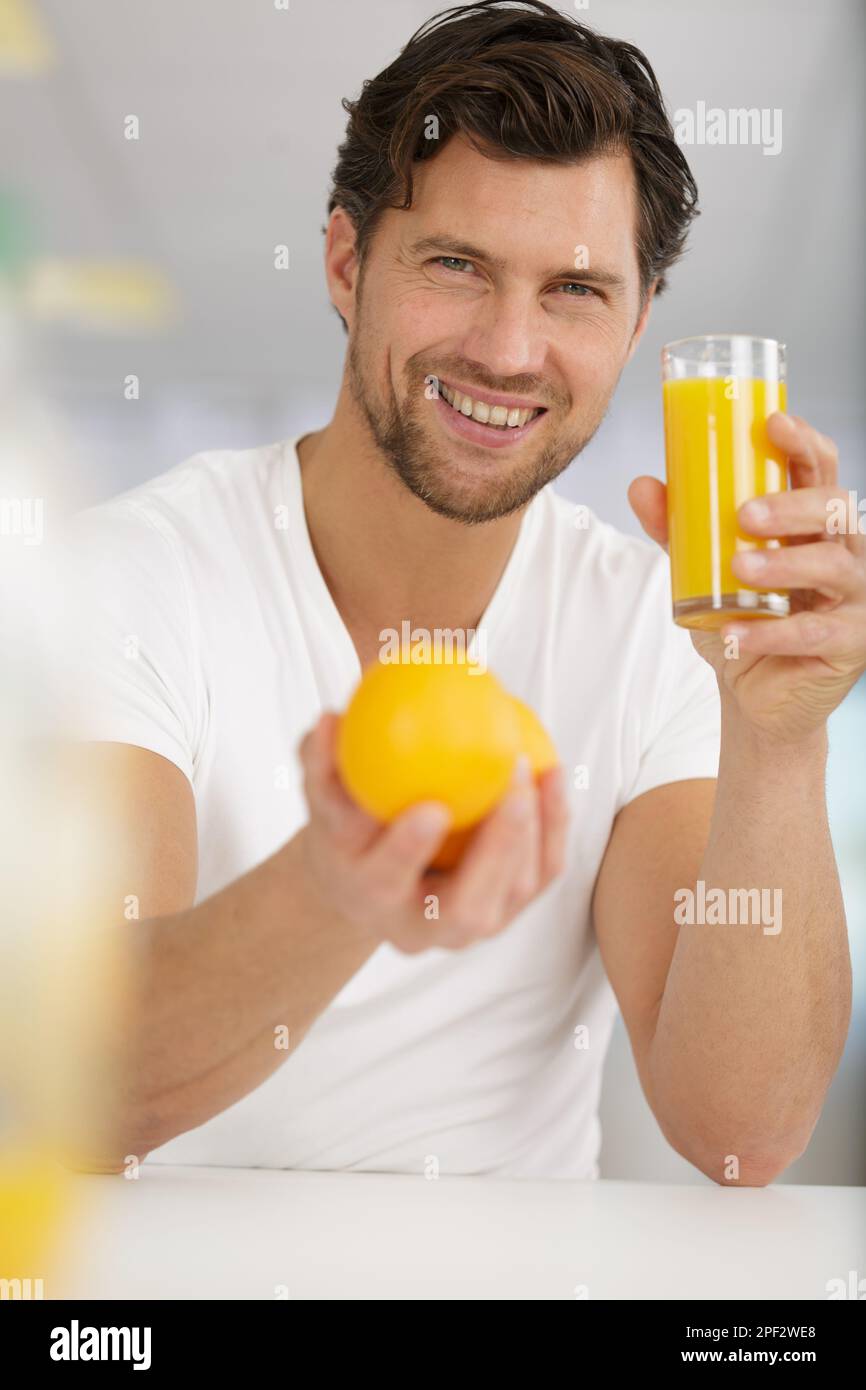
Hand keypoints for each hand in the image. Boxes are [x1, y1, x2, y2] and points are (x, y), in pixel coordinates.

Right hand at [295, 712, 568, 953]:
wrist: (364, 881)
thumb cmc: (345, 820)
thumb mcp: (322, 792)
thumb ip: (321, 758)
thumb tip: (331, 719)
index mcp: (365, 894)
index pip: (383, 874)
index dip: (408, 850)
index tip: (433, 809)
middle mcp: (415, 927)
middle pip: (462, 910)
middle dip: (494, 855)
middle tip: (511, 791)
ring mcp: (463, 929)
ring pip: (509, 896)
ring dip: (529, 837)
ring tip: (535, 771)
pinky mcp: (502, 912)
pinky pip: (537, 875)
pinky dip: (551, 828)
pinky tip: (552, 772)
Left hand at [629, 412, 865, 744]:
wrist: (754, 695)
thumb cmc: (741, 619)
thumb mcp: (702, 570)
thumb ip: (678, 530)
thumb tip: (643, 485)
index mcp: (814, 524)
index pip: (820, 469)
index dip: (803, 441)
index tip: (772, 422)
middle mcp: (845, 552)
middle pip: (837, 509)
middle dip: (793, 504)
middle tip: (744, 513)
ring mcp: (855, 598)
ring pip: (835, 565)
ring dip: (786, 563)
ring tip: (739, 567)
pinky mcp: (851, 644)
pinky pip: (816, 632)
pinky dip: (772, 633)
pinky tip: (737, 633)